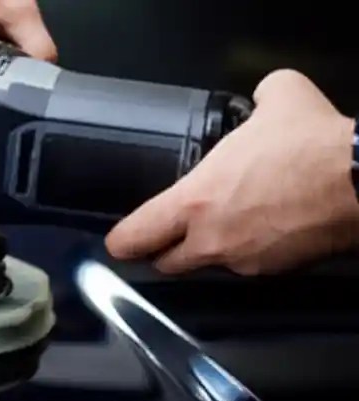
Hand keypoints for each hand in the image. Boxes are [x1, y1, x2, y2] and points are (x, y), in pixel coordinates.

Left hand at [105, 70, 358, 275]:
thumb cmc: (312, 145)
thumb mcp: (279, 98)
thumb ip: (257, 99)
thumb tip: (263, 96)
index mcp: (194, 202)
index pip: (135, 237)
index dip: (122, 240)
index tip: (119, 240)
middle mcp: (211, 240)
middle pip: (166, 263)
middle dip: (164, 251)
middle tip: (170, 235)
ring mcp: (242, 261)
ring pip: (210, 265)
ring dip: (211, 250)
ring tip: (230, 223)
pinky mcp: (274, 272)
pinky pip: (250, 265)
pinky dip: (251, 251)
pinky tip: (267, 227)